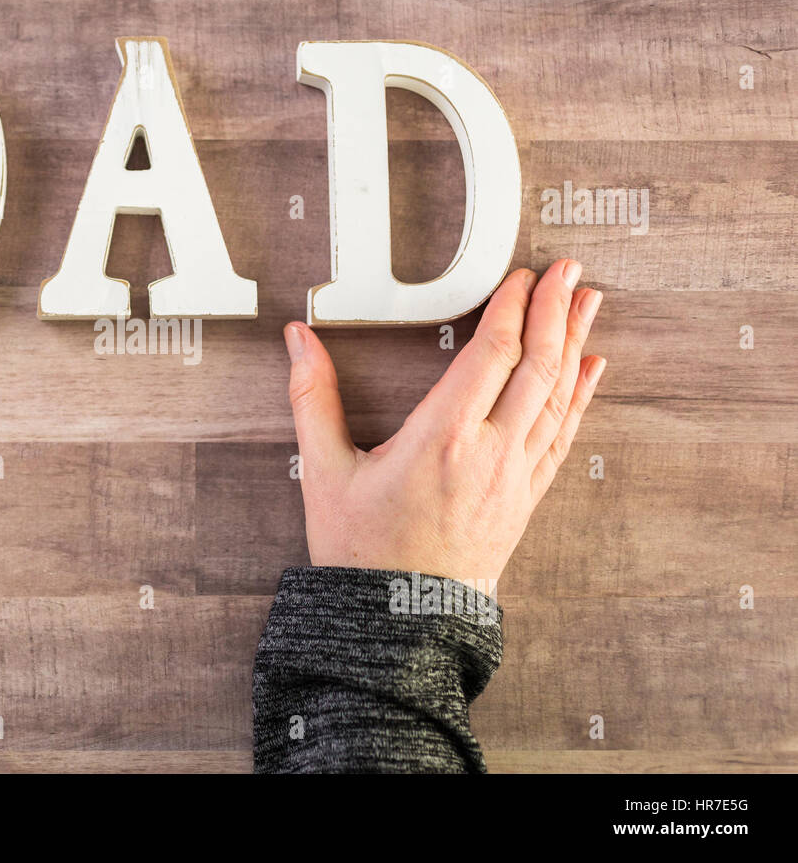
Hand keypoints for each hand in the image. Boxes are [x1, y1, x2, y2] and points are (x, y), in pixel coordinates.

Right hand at [284, 258, 605, 584]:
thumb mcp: (324, 472)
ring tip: (589, 302)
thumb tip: (298, 339)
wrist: (398, 620)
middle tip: (569, 270)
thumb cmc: (359, 549)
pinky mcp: (524, 498)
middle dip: (555, 311)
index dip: (512, 309)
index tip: (523, 276)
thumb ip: (313, 398)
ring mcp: (514, 478)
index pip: (491, 355)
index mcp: (441, 439)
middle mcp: (488, 454)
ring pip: (557, 397)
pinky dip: (579, 398)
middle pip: (537, 367)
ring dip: (575, 344)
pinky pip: (562, 437)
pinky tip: (591, 369)